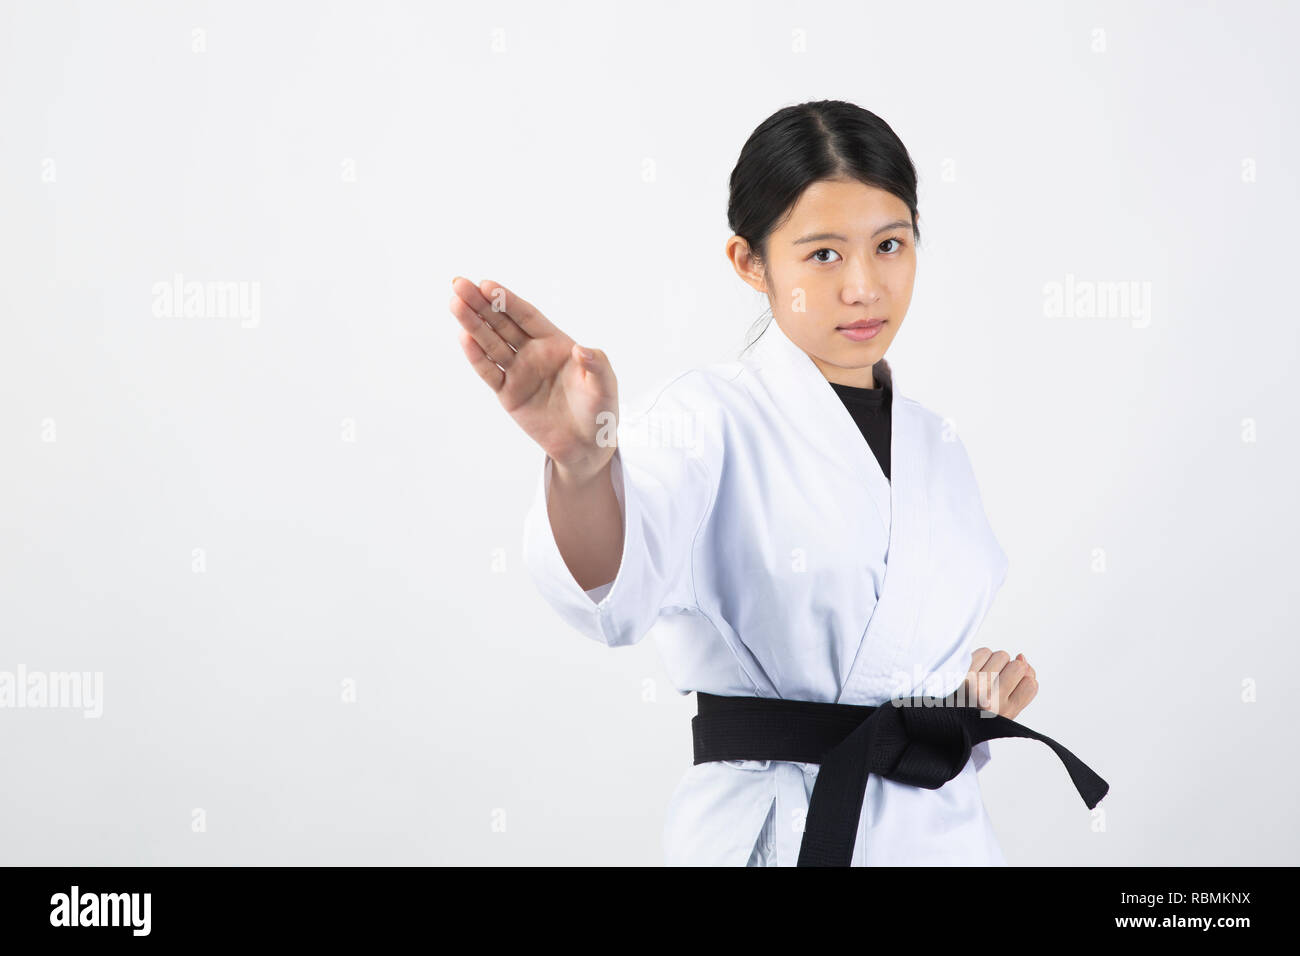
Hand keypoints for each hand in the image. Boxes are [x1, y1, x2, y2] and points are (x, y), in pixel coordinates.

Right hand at [449, 277, 618, 480]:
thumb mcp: (605, 387)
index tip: (487, 284)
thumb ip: (597, 365)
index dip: (507, 300)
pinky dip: (476, 356)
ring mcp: (519, 372)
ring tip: (454, 304)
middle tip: (458, 284)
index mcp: (556, 343)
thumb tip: (583, 349)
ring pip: (491, 343)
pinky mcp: (508, 394)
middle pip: (502, 323)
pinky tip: (464, 337)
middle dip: (481, 304)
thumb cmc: (599, 411)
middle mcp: (533, 353)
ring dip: (472, 324)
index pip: (527, 316)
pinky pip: (489, 372)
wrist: (586, 445)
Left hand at [964, 648, 1036, 719]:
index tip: (1013, 685)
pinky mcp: (960, 672)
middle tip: (996, 680)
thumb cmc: (975, 713)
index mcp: (1005, 714)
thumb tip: (1022, 656)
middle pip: (1019, 667)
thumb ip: (1020, 689)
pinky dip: (981, 657)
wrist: (940, 719)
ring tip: (983, 675)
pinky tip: (974, 669)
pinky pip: (984, 652)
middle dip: (1010, 668)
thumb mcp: (1003, 712)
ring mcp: (975, 685)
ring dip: (995, 661)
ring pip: (1002, 655)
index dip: (1024, 680)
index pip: (1031, 684)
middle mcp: (991, 700)